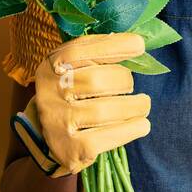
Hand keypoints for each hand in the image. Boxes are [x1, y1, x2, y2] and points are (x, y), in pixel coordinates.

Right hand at [11, 31, 151, 177]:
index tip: (139, 46)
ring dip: (134, 107)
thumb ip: (99, 52)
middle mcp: (49, 93)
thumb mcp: (77, 68)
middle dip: (124, 81)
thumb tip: (137, 43)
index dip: (112, 46)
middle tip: (133, 88)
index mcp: (52, 66)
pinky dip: (130, 129)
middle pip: (96, 81)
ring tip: (143, 106)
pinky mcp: (70, 148)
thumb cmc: (74, 94)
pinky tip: (140, 125)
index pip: (79, 51)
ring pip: (104, 110)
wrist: (52, 137)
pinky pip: (105, 137)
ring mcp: (58, 122)